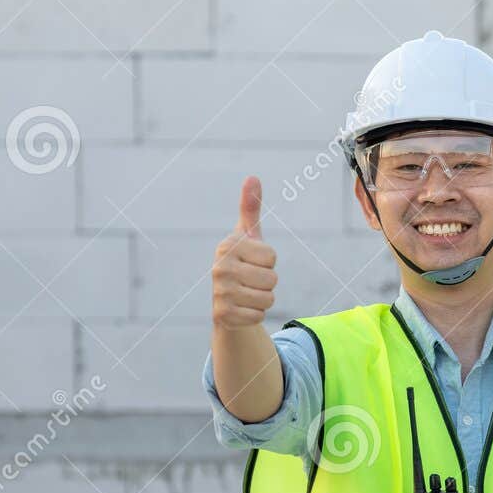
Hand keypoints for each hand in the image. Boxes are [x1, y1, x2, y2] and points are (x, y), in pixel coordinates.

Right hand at [211, 176, 278, 328]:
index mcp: (227, 246)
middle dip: (268, 282)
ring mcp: (219, 293)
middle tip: (251, 280)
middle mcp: (219, 268)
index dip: (268, 261)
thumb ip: (250, 208)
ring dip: (264, 299)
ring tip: (247, 293)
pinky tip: (242, 308)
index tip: (253, 261)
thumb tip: (252, 177)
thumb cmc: (242, 261)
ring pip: (268, 299)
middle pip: (272, 279)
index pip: (271, 256)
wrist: (225, 300)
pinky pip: (259, 316)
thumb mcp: (248, 236)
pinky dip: (256, 314)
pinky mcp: (223, 315)